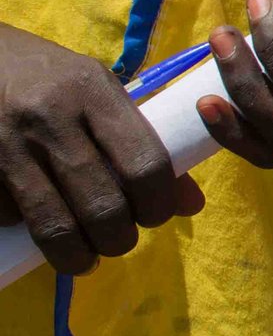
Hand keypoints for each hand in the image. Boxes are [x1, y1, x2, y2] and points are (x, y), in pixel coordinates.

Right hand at [0, 22, 204, 274]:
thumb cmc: (47, 77)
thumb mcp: (98, 93)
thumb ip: (143, 143)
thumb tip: (191, 205)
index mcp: (93, 91)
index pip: (146, 165)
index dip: (158, 205)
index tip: (154, 216)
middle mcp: (50, 116)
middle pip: (103, 205)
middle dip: (118, 239)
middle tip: (117, 241)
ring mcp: (5, 142)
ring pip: (54, 224)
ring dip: (76, 255)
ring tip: (83, 258)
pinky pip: (8, 217)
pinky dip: (24, 229)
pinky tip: (30, 219)